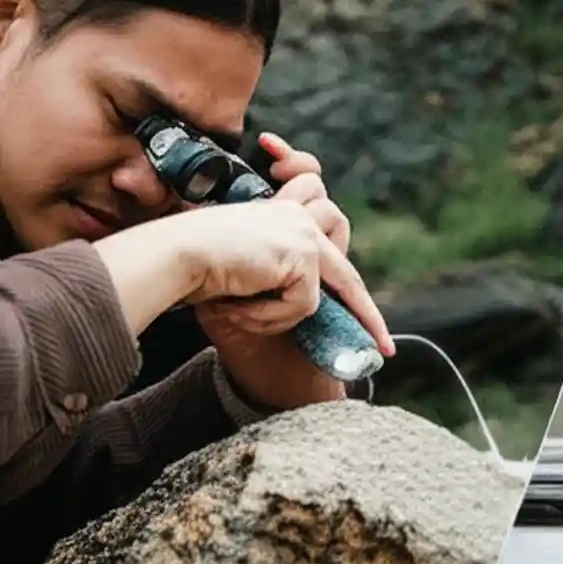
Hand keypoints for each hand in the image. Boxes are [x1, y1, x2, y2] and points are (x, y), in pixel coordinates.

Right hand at [193, 133, 392, 409]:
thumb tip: (301, 302)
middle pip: (347, 264)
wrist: (173, 255)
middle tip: (387, 350)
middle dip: (365, 310)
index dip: (333, 248)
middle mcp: (298, 216)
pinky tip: (238, 307)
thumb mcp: (236, 269)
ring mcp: (305, 233)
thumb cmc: (190, 264)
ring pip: (339, 286)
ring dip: (294, 316)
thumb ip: (270, 276)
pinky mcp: (304, 255)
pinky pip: (303, 306)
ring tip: (244, 317)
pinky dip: (271, 317)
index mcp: (279, 213)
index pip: (322, 220)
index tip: (343, 272)